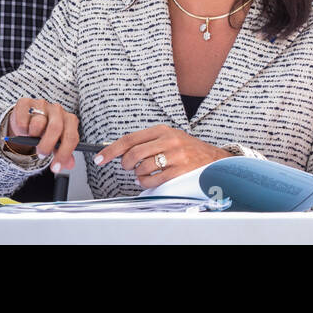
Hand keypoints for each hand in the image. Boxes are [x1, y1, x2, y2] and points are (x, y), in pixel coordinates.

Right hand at [6, 98, 80, 172]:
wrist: (27, 120)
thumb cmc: (45, 131)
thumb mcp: (56, 143)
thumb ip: (63, 153)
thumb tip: (69, 164)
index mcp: (69, 120)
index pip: (71, 137)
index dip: (64, 154)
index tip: (55, 167)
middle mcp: (58, 110)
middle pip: (56, 128)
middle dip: (47, 146)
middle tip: (41, 154)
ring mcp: (42, 104)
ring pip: (37, 124)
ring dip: (32, 136)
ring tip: (31, 137)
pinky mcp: (25, 102)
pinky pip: (22, 122)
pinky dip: (21, 131)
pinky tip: (24, 130)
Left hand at [92, 124, 229, 190]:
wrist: (213, 159)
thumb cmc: (186, 149)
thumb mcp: (168, 138)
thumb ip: (146, 142)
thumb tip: (117, 150)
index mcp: (163, 130)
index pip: (130, 139)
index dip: (111, 150)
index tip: (100, 158)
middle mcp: (169, 140)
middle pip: (133, 154)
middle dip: (126, 164)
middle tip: (129, 167)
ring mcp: (175, 156)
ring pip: (142, 168)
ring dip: (138, 175)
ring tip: (144, 173)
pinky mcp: (179, 171)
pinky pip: (152, 180)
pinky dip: (146, 183)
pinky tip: (151, 179)